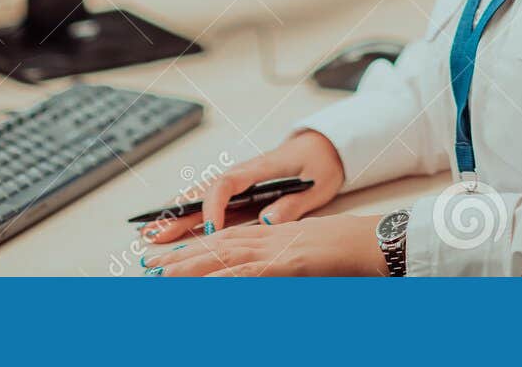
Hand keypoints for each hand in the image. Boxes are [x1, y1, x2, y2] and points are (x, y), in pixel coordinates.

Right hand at [140, 130, 344, 243]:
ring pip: (200, 195)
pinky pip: (207, 199)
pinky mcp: (239, 188)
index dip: (214, 208)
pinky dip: (186, 211)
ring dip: (175, 213)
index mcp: (259, 168)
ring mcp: (238, 180)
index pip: (226, 185)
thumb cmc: (321, 163)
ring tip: (150, 231)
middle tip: (155, 233)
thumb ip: (292, 203)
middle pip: (202, 191)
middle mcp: (243, 173)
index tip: (212, 232)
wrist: (324, 144)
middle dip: (178, 213)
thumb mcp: (316, 183)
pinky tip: (168, 223)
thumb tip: (267, 220)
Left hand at [141, 213, 384, 276]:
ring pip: (222, 256)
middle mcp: (266, 238)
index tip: (165, 258)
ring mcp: (274, 249)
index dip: (192, 248)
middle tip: (147, 266)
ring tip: (160, 275)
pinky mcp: (285, 263)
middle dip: (179, 257)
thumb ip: (278, 266)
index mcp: (270, 235)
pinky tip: (203, 285)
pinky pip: (247, 273)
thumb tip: (255, 276)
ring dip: (189, 266)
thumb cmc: (346, 251)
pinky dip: (223, 278)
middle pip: (214, 246)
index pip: (222, 240)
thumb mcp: (305, 258)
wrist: (373, 242)